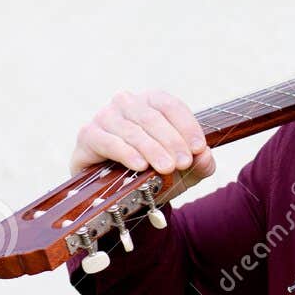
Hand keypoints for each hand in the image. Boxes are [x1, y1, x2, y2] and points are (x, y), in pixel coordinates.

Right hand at [70, 89, 215, 203]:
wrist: (122, 192)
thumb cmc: (155, 173)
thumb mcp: (184, 171)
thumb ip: (201, 163)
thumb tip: (206, 156)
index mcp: (151, 102)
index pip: (170, 105)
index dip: (187, 126)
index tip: (199, 148)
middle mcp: (127, 104)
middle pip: (152, 117)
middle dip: (171, 141)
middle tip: (183, 163)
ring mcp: (105, 117)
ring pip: (132, 130)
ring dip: (151, 149)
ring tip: (166, 168)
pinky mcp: (88, 135)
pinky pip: (107, 140)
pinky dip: (125, 152)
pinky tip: (139, 165)